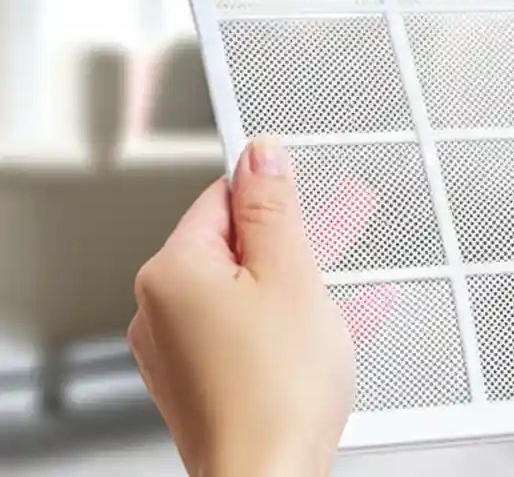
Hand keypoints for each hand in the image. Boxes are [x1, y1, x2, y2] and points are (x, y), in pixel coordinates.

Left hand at [129, 136, 353, 475]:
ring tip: (316, 328)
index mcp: (171, 271)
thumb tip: (262, 154)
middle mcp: (157, 309)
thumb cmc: (280, 394)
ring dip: (281, 297)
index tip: (310, 217)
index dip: (275, 202)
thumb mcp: (293, 276)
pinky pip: (232, 334)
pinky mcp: (192, 384)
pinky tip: (299, 355)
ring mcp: (170, 351)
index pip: (223, 196)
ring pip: (235, 292)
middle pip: (228, 245)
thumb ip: (275, 208)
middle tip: (322, 280)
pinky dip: (268, 335)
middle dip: (283, 254)